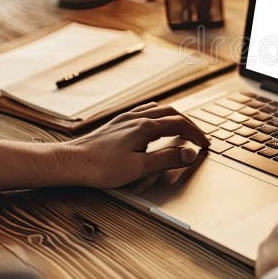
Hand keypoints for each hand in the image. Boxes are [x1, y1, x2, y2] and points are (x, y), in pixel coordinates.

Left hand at [65, 102, 209, 188]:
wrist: (71, 161)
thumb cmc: (101, 168)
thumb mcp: (138, 168)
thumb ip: (166, 159)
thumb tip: (190, 154)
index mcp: (146, 127)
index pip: (180, 126)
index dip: (196, 134)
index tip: (205, 145)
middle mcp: (138, 118)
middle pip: (172, 114)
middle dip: (189, 125)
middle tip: (199, 137)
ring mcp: (126, 118)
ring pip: (159, 110)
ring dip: (175, 118)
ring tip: (183, 128)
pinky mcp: (117, 123)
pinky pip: (144, 111)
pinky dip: (158, 115)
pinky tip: (155, 121)